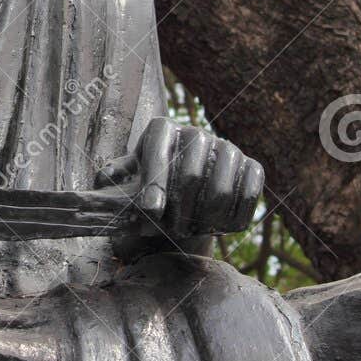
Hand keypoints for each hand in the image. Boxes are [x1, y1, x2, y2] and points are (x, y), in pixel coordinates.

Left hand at [95, 119, 263, 236]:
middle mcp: (197, 133)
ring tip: (188, 230)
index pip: (159, 153)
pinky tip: (214, 227)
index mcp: (161, 130)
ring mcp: (228, 149)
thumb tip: (108, 177)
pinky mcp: (252, 167)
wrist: (182, 192)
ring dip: (203, 221)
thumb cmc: (148, 185)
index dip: (155, 184)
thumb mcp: (126, 180)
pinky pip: (249, 196)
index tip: (150, 211)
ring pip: (221, 192)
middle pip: (192, 176)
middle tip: (170, 230)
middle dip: (178, 211)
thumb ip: (115, 177)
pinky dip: (231, 220)